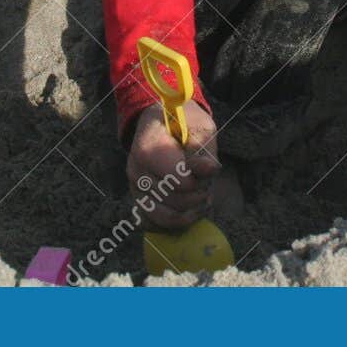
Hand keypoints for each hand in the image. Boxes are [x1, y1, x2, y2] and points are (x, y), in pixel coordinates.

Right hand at [126, 100, 220, 230]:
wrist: (161, 121)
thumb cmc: (183, 122)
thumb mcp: (199, 126)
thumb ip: (203, 148)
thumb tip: (211, 169)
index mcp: (148, 149)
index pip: (179, 181)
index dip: (200, 179)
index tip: (208, 168)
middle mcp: (136, 171)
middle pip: (176, 201)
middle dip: (199, 194)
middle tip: (207, 180)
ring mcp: (135, 188)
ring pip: (167, 218)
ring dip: (191, 211)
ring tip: (202, 196)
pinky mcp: (139, 200)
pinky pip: (155, 224)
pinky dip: (176, 222)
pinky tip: (189, 209)